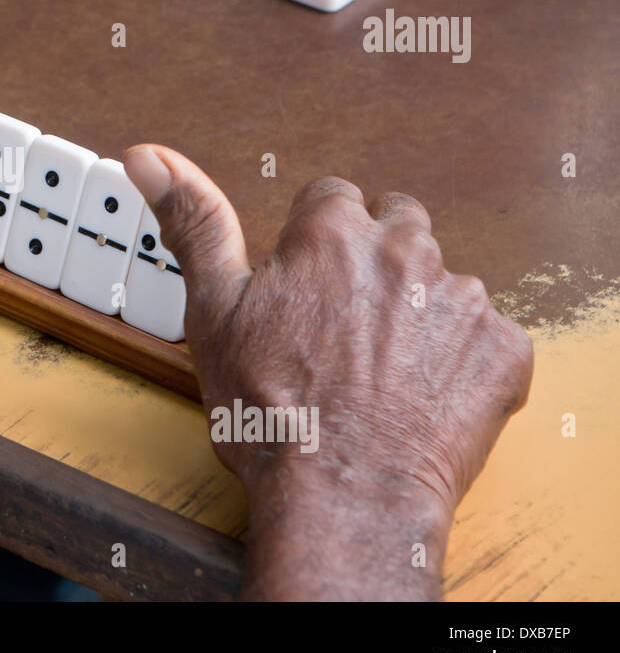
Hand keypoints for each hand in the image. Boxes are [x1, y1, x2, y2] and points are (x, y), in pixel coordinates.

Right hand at [123, 145, 532, 598]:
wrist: (342, 495)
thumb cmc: (271, 410)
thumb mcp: (212, 309)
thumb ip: (193, 222)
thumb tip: (150, 157)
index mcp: (331, 233)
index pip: (332, 199)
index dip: (314, 242)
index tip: (305, 284)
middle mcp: (404, 250)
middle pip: (397, 226)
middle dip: (374, 262)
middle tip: (342, 323)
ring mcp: (460, 299)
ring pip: (441, 282)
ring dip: (418, 310)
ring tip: (381, 367)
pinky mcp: (502, 350)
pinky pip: (486, 337)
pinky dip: (460, 360)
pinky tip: (423, 395)